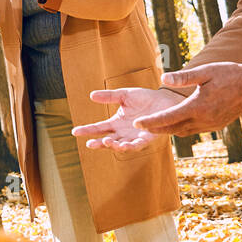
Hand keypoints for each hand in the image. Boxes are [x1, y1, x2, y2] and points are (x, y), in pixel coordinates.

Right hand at [71, 87, 186, 152]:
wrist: (166, 101)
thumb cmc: (146, 98)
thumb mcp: (125, 95)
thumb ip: (109, 97)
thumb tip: (91, 95)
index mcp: (116, 123)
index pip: (98, 128)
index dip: (87, 130)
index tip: (75, 131)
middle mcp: (123, 133)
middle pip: (107, 140)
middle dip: (98, 143)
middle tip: (90, 143)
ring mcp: (134, 137)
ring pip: (120, 146)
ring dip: (113, 146)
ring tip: (107, 142)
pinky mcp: (147, 139)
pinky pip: (138, 145)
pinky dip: (131, 145)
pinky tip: (125, 144)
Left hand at [73, 62, 241, 147]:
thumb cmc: (229, 74)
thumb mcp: (205, 71)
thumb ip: (183, 77)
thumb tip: (163, 78)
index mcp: (197, 107)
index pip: (168, 118)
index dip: (151, 121)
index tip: (137, 123)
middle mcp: (203, 120)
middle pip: (173, 129)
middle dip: (156, 129)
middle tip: (140, 127)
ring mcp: (211, 125)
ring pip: (183, 131)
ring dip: (169, 130)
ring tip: (154, 127)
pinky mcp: (216, 125)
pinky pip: (194, 130)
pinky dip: (182, 128)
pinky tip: (176, 123)